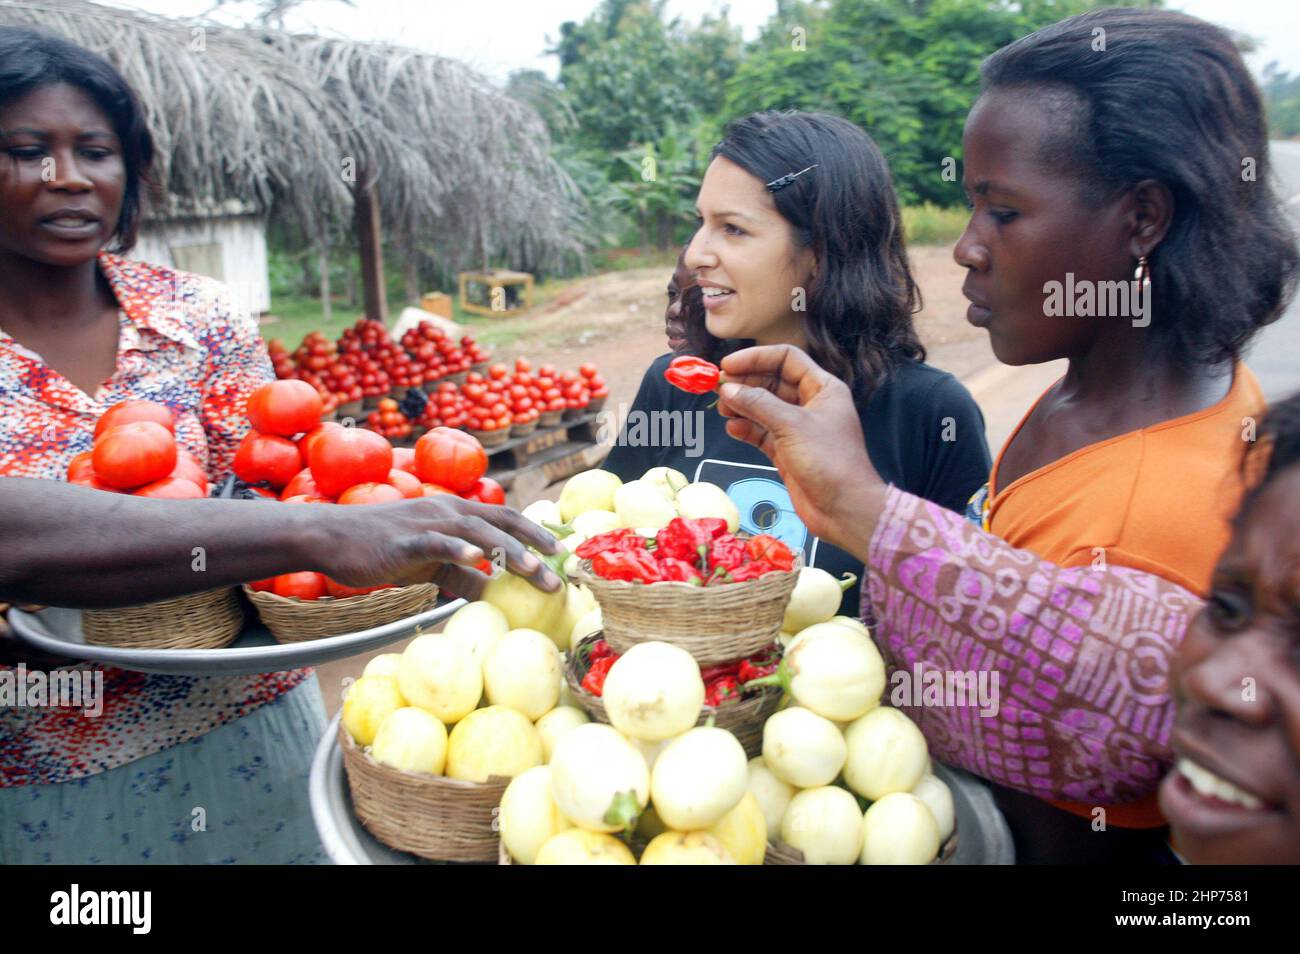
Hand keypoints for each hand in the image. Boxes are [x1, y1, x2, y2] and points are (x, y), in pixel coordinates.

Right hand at [317, 496, 562, 599]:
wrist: (333, 538)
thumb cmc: (384, 550)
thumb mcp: (431, 564)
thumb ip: (463, 576)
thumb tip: (497, 593)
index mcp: (457, 514)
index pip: (507, 519)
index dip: (537, 534)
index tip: (563, 555)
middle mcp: (447, 511)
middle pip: (501, 522)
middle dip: (534, 545)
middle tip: (560, 570)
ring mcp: (426, 522)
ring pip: (475, 530)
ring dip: (508, 550)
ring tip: (533, 569)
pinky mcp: (403, 540)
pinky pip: (434, 542)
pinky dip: (456, 548)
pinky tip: (475, 559)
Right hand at [718, 344, 885, 557]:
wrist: (844, 509)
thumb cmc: (828, 461)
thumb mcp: (792, 425)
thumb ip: (758, 404)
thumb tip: (728, 389)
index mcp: (823, 388)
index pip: (786, 359)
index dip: (756, 358)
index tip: (727, 365)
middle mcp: (811, 404)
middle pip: (772, 382)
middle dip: (745, 383)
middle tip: (718, 388)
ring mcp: (798, 429)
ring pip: (764, 408)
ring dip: (742, 406)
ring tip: (722, 409)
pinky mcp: (787, 451)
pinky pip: (762, 433)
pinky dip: (747, 429)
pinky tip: (732, 428)